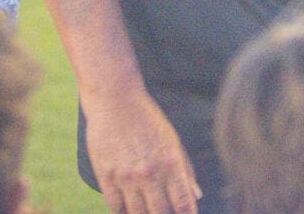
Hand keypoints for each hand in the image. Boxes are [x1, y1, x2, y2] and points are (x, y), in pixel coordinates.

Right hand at [84, 89, 201, 213]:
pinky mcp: (106, 176)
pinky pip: (115, 207)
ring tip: (148, 211)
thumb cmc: (148, 119)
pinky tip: (129, 209)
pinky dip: (123, 212)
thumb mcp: (173, 140)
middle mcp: (150, 173)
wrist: (115, 100)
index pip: (184, 204)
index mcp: (171, 163)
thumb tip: (197, 195)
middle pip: (160, 213)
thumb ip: (185, 170)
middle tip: (165, 212)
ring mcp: (126, 176)